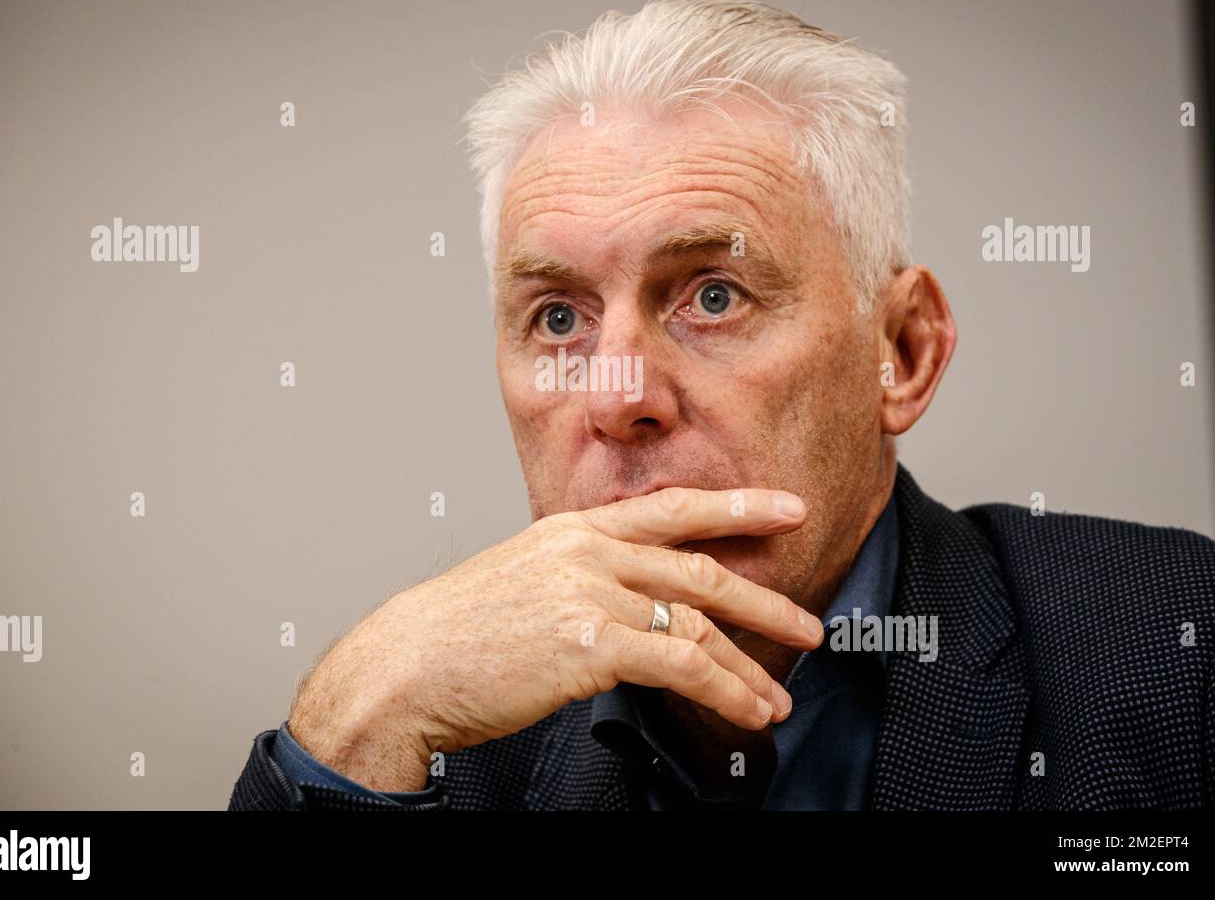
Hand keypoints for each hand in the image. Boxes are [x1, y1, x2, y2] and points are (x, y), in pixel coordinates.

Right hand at [287, 487, 822, 789]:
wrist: (407, 664)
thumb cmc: (458, 633)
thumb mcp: (524, 582)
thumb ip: (580, 581)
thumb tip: (627, 610)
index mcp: (574, 530)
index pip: (671, 509)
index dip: (735, 507)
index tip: (785, 508)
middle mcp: (588, 551)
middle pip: (699, 568)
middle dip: (764, 597)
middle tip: (807, 623)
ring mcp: (591, 592)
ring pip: (697, 623)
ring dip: (748, 664)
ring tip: (776, 694)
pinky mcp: (591, 642)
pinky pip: (682, 665)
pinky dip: (725, 690)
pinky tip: (745, 709)